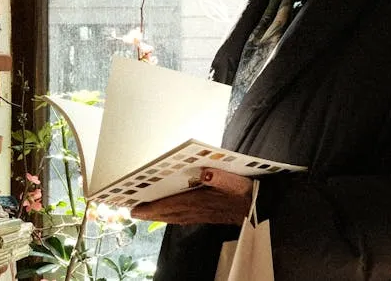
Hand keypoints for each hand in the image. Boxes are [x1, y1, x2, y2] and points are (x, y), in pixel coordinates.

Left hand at [130, 168, 252, 224]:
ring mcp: (200, 214)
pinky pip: (181, 217)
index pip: (172, 204)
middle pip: (168, 212)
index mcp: (201, 200)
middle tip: (131, 210)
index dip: (153, 207)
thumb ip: (223, 177)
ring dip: (158, 215)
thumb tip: (207, 172)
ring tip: (142, 212)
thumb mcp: (238, 182)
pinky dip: (170, 216)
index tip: (135, 207)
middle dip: (150, 212)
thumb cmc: (246, 192)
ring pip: (173, 216)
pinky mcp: (205, 215)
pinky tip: (166, 214)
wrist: (258, 208)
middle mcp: (198, 209)